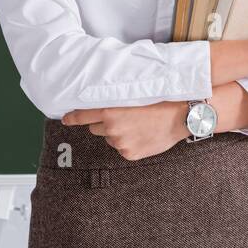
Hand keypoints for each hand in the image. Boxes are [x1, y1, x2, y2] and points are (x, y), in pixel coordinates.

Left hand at [60, 102, 188, 160]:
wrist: (182, 116)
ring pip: (110, 138)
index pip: (82, 115)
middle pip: (96, 128)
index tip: (65, 119)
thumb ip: (116, 99)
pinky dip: (129, 143)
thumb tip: (103, 103)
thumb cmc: (161, 100)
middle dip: (104, 123)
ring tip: (138, 125)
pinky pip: (122, 148)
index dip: (72, 117)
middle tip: (123, 116)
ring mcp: (120, 143)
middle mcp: (112, 128)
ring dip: (118, 133)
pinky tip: (143, 135)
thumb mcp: (135, 93)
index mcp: (110, 110)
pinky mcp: (129, 154)